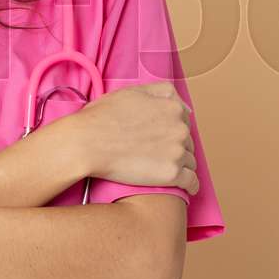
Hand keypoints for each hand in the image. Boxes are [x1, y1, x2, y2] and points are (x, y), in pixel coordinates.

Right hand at [63, 81, 198, 194]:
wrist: (87, 143)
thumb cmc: (103, 117)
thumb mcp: (133, 91)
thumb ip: (161, 92)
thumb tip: (183, 105)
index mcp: (172, 107)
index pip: (184, 119)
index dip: (172, 128)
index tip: (161, 136)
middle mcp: (180, 128)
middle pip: (188, 141)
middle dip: (176, 146)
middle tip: (157, 153)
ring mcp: (177, 152)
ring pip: (190, 161)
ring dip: (181, 164)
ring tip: (164, 168)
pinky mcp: (172, 174)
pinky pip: (191, 182)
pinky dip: (190, 185)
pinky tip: (185, 187)